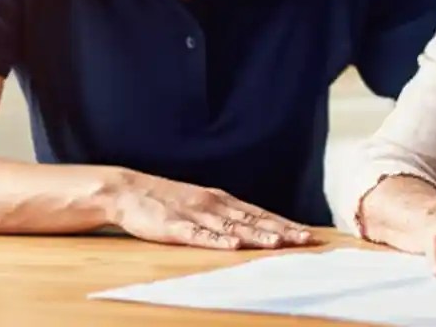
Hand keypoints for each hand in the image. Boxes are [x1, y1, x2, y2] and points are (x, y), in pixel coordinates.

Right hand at [111, 172, 315, 249]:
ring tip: (279, 243)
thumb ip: (225, 214)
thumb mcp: (201, 203)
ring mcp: (194, 214)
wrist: (128, 190)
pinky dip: (217, 240)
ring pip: (231, 227)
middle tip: (306, 239)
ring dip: (256, 235)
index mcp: (221, 200)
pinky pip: (198, 235)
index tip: (308, 233)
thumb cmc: (166, 200)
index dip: (284, 224)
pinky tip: (233, 245)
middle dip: (281, 230)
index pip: (260, 213)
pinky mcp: (174, 226)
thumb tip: (254, 226)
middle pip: (253, 220)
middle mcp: (213, 204)